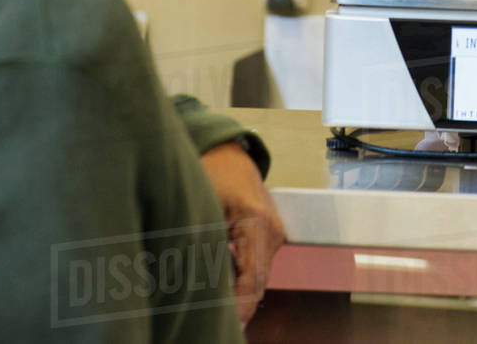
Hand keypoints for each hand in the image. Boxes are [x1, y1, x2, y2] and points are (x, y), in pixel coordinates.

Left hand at [199, 142, 286, 326]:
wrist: (227, 152)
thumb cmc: (212, 172)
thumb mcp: (202, 209)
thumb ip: (206, 247)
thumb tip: (204, 287)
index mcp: (258, 223)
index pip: (253, 281)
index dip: (239, 309)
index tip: (225, 325)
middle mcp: (273, 231)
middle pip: (258, 284)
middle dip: (238, 306)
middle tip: (215, 323)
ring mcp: (274, 234)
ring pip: (258, 278)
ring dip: (238, 295)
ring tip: (214, 310)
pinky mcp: (269, 236)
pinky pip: (256, 267)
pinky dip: (241, 282)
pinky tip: (222, 290)